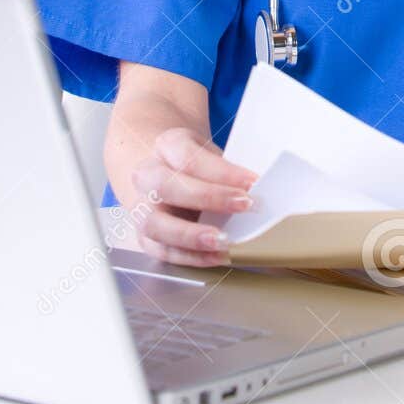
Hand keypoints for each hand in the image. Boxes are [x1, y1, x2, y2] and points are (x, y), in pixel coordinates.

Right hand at [129, 126, 258, 265]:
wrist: (169, 173)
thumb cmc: (197, 167)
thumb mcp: (212, 156)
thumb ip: (230, 171)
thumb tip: (263, 190)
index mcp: (166, 146)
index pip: (188, 156)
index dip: (222, 171)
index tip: (253, 182)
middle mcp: (147, 175)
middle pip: (166, 186)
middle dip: (207, 197)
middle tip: (244, 205)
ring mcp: (141, 207)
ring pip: (154, 223)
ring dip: (190, 235)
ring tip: (223, 241)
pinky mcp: (144, 236)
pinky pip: (161, 250)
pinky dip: (190, 257)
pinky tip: (216, 256)